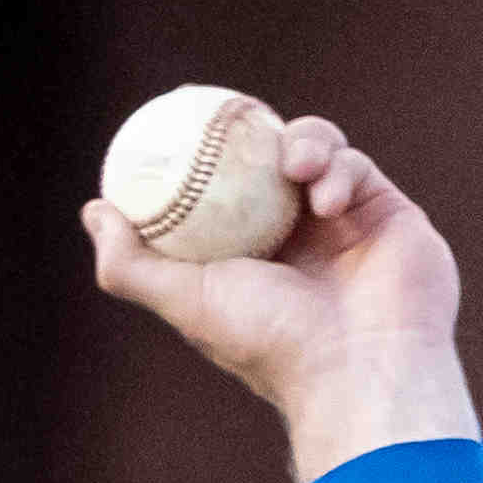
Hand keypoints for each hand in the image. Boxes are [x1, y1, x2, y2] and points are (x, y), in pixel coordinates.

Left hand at [81, 119, 477, 482]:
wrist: (359, 369)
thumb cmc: (269, 342)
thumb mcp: (187, 302)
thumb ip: (132, 264)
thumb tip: (94, 212)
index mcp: (252, 257)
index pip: (223, 190)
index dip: (203, 153)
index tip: (183, 123)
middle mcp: (298, 239)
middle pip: (270, 162)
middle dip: (253, 133)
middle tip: (232, 113)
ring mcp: (346, 225)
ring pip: (316, 151)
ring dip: (303, 143)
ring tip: (294, 166)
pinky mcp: (389, 213)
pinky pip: (356, 167)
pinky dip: (339, 172)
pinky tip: (326, 202)